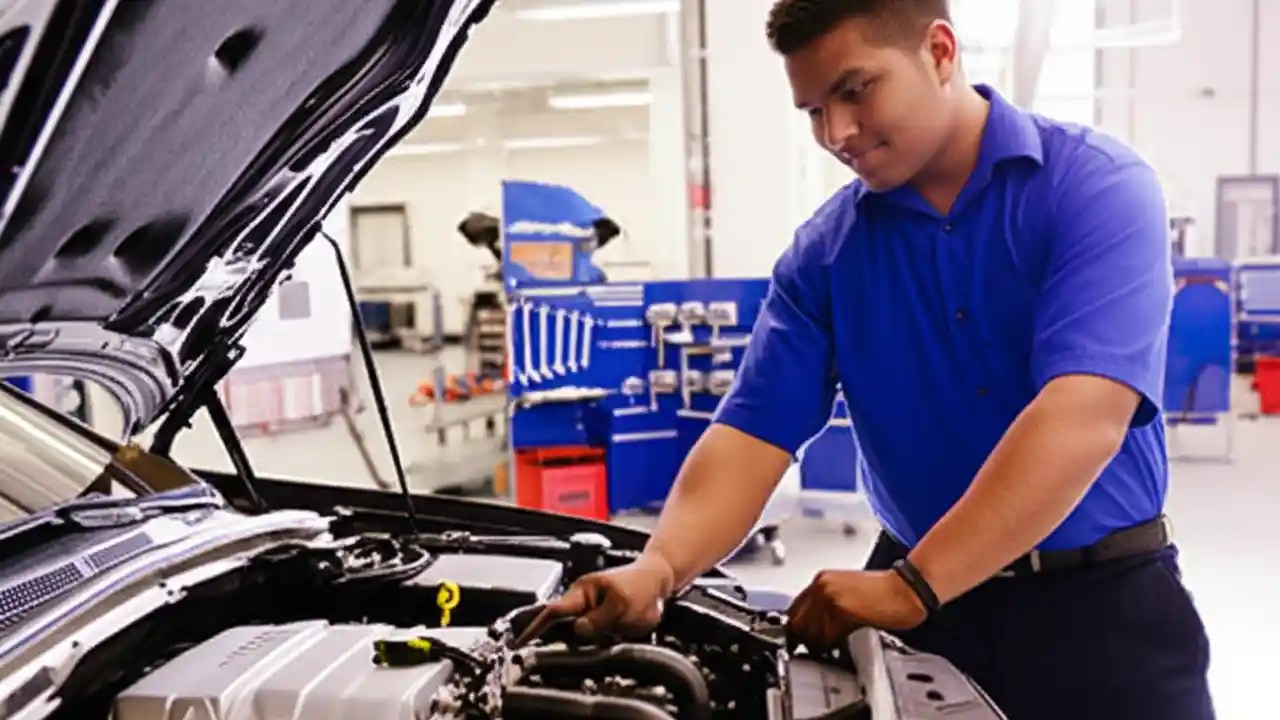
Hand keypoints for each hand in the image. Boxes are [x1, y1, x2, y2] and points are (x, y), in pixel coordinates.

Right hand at [513, 554, 675, 646]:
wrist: (659, 580)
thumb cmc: (641, 586)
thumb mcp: (621, 604)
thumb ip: (599, 619)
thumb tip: (578, 631)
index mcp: (583, 592)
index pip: (553, 611)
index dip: (535, 627)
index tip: (519, 642)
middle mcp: (582, 602)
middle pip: (558, 624)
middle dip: (546, 639)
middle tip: (531, 658)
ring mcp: (591, 612)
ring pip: (574, 633)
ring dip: (569, 644)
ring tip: (554, 658)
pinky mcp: (601, 622)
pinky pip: (589, 636)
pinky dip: (586, 645)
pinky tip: (585, 653)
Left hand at [786, 569, 926, 649]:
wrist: (908, 588)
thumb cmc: (886, 592)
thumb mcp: (848, 592)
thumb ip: (826, 605)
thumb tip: (813, 625)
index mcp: (822, 580)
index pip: (794, 609)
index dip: (797, 629)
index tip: (800, 640)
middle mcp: (822, 586)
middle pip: (797, 622)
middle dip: (804, 639)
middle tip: (817, 648)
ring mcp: (830, 597)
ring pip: (810, 633)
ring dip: (818, 645)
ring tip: (832, 647)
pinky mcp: (842, 611)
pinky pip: (827, 637)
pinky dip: (831, 646)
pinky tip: (841, 645)